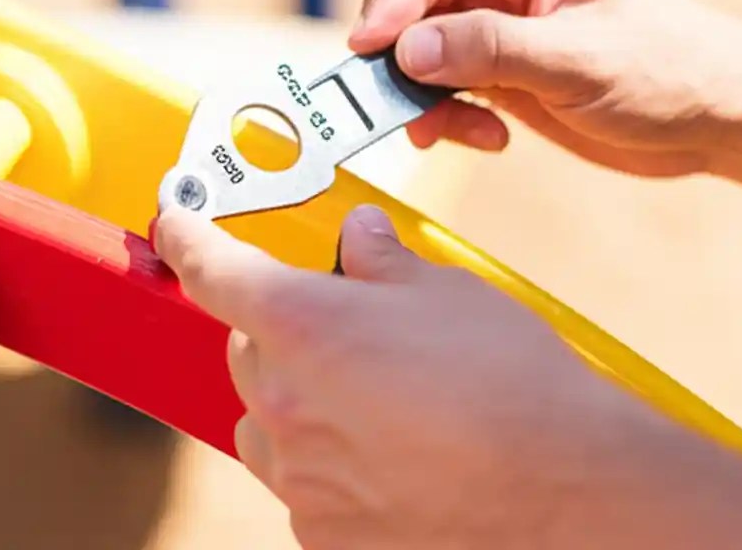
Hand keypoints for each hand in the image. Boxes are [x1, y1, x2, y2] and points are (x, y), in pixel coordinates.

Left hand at [153, 203, 708, 548]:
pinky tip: (390, 457)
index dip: (186, 237)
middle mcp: (282, 401)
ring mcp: (298, 475)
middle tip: (352, 329)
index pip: (211, 269)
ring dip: (298, 399)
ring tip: (377, 401)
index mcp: (302, 323)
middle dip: (283, 330)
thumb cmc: (511, 382)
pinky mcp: (321, 530)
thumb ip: (383, 263)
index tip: (175, 223)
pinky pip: (300, 481)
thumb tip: (359, 237)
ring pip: (266, 420)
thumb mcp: (448, 293)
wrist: (566, 493)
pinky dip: (326, 462)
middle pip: (247, 348)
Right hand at [350, 0, 741, 177]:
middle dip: (398, 40)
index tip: (371, 42)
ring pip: (415, 38)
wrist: (712, 120)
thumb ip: (489, 50)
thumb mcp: (579, 60)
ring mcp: (497, 13)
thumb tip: (407, 51)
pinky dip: (441, 112)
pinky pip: (436, 79)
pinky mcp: (493, 61)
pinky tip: (483, 136)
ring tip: (439, 127)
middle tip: (388, 87)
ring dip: (418, 88)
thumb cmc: (671, 70)